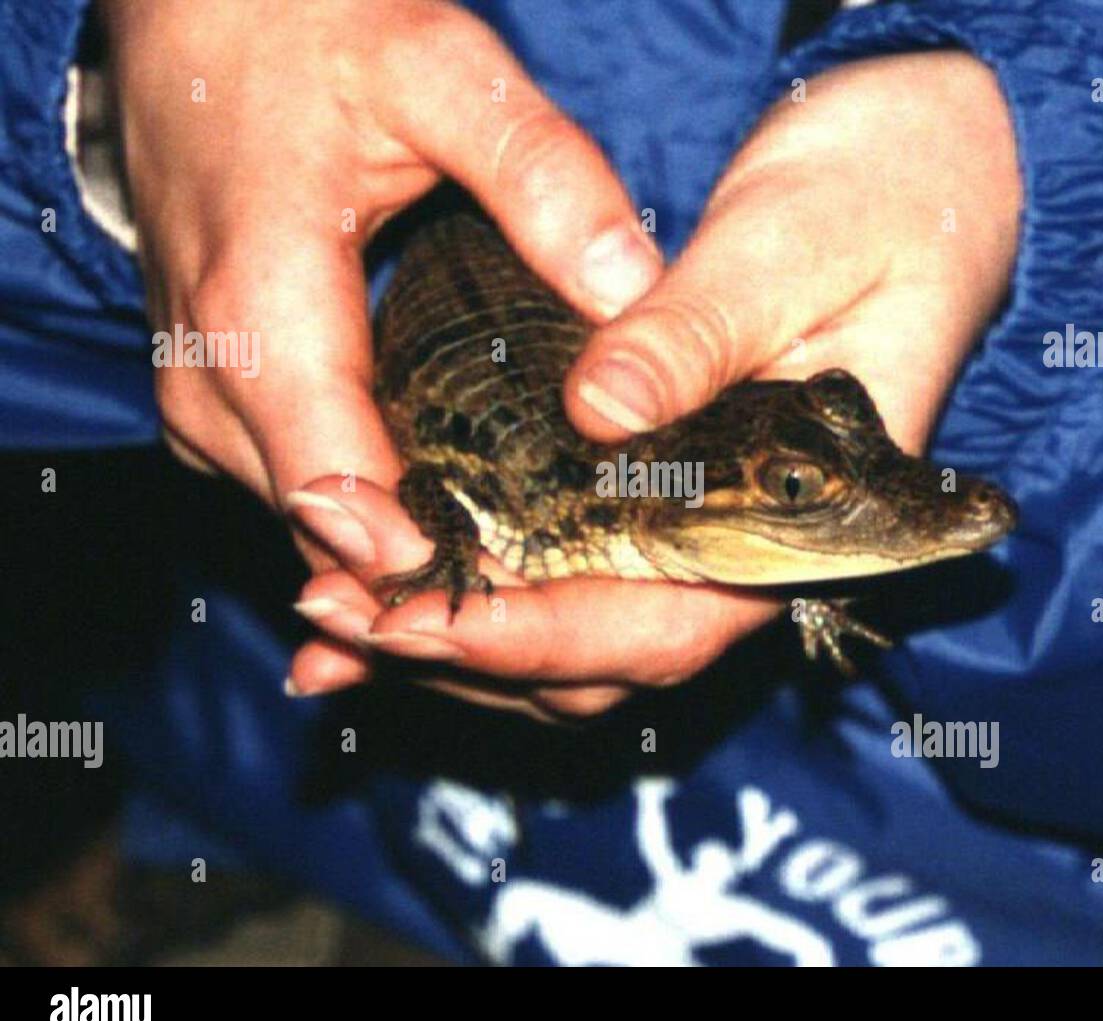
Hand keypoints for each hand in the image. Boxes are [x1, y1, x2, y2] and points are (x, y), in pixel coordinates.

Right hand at [102, 0, 657, 548]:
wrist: (189, 12)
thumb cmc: (295, 30)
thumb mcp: (438, 74)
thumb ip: (541, 178)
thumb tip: (636, 289)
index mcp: (264, 312)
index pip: (344, 495)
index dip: (438, 563)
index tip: (537, 597)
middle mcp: (216, 376)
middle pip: (329, 535)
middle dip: (434, 578)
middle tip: (556, 604)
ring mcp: (206, 393)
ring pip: (309, 527)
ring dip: (400, 561)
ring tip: (519, 579)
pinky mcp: (217, 393)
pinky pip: (295, 491)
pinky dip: (364, 522)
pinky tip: (446, 525)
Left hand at [289, 50, 1021, 716]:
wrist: (928, 170)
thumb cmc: (885, 199)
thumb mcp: (791, 250)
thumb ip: (700, 335)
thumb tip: (599, 412)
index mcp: (810, 515)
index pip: (675, 622)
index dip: (545, 638)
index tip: (425, 623)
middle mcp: (753, 546)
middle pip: (606, 653)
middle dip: (470, 651)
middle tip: (334, 615)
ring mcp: (708, 527)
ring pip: (579, 633)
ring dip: (457, 636)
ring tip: (333, 614)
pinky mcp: (663, 493)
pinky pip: (570, 568)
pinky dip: (479, 589)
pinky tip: (388, 591)